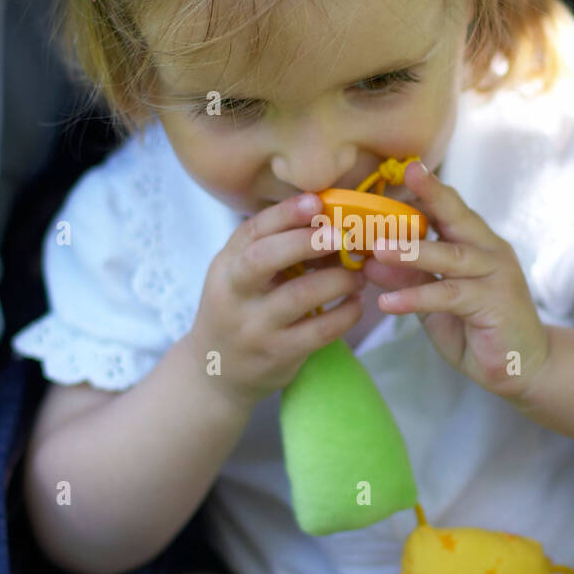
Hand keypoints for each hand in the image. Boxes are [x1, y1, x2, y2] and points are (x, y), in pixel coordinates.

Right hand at [190, 194, 365, 408]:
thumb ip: (272, 249)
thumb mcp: (239, 276)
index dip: (285, 214)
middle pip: (264, 259)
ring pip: (299, 296)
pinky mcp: (278, 354)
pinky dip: (345, 314)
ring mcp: (255, 326)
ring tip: (357, 274)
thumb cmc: (239, 310)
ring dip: (337, 279)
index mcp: (226, 266)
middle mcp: (234, 294)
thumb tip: (328, 220)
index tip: (317, 202)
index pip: (251, 231)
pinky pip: (319, 331)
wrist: (216, 371)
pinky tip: (356, 304)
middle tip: (343, 236)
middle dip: (307, 242)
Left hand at [360, 161, 550, 402]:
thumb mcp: (435, 302)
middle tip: (405, 176)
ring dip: (412, 251)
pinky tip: (388, 302)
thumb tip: (370, 260)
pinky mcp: (495, 303)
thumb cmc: (477, 329)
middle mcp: (490, 251)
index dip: (427, 189)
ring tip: (377, 249)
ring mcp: (497, 275)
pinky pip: (449, 295)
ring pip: (451, 256)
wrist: (522, 367)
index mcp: (477, 243)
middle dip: (431, 194)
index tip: (404, 168)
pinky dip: (417, 297)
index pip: (450, 209)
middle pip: (458, 217)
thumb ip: (410, 278)